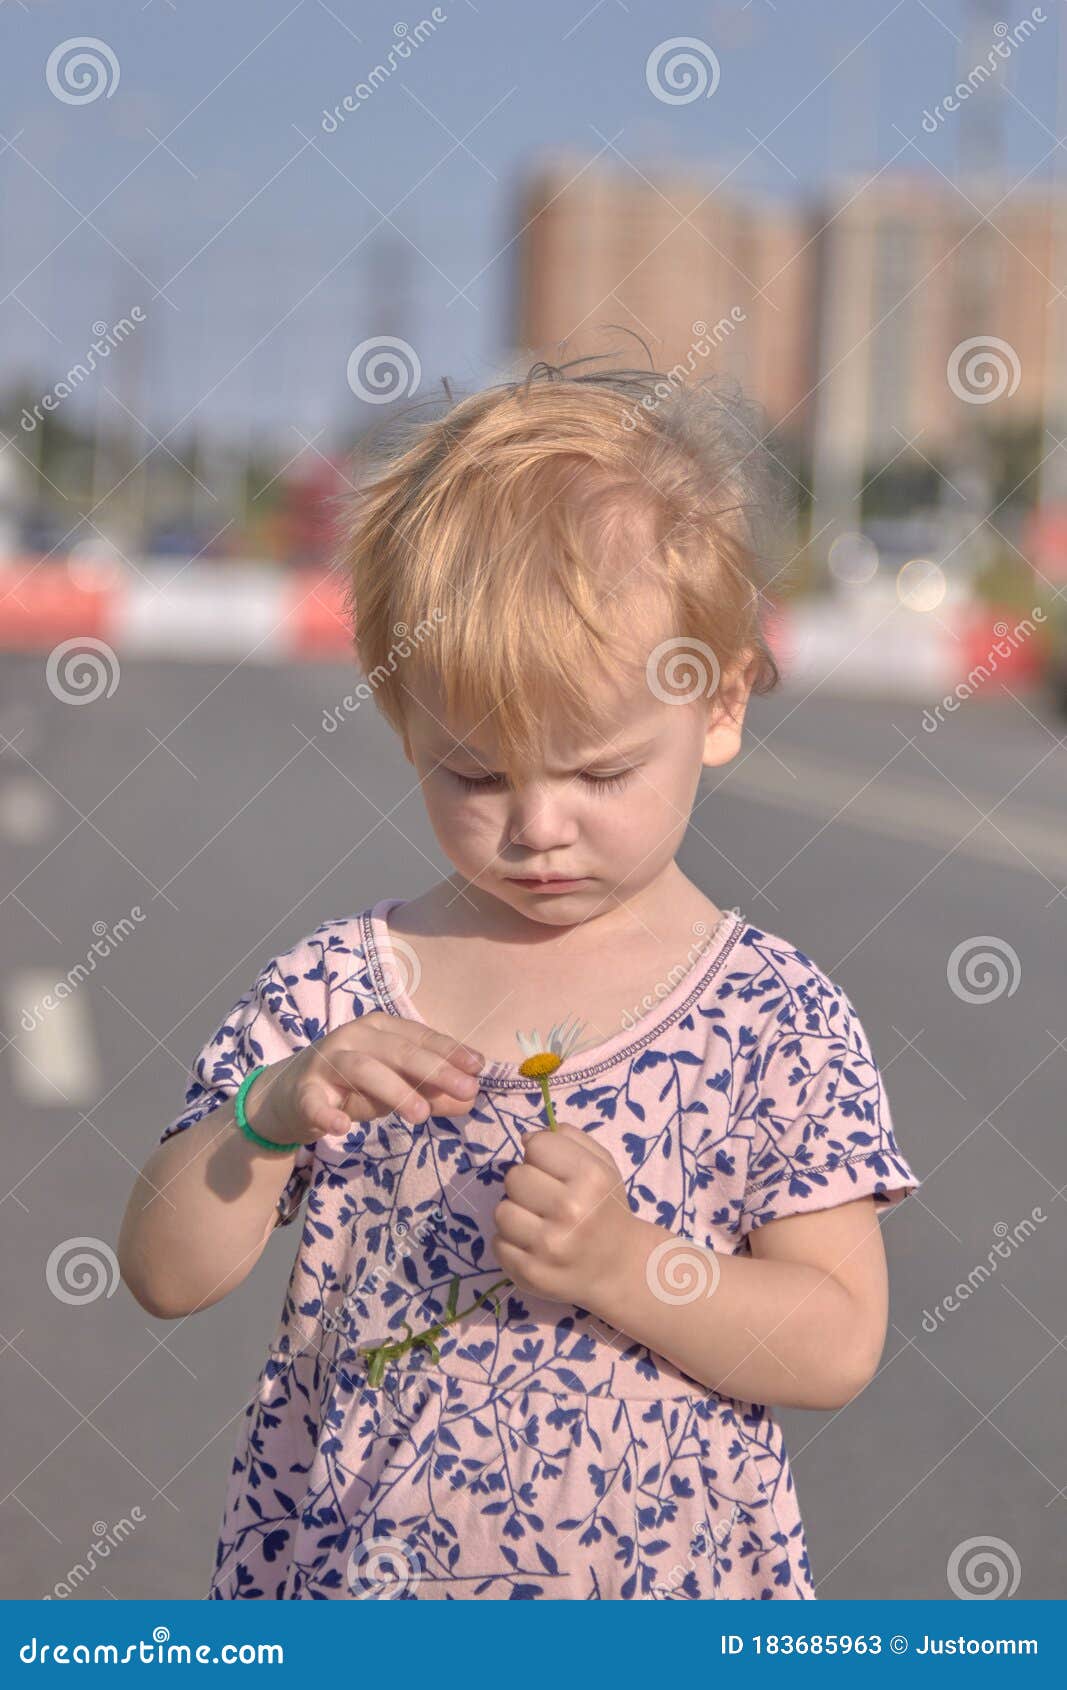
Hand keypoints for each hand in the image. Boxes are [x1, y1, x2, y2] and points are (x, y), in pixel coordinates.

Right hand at [245, 1013, 484, 1145]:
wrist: (289, 1096)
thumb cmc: (352, 1085)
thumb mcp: (395, 1087)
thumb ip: (431, 1091)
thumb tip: (470, 1098)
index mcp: (379, 1028)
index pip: (420, 1037)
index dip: (450, 1051)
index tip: (478, 1067)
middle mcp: (353, 1037)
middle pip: (397, 1050)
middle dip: (434, 1069)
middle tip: (465, 1090)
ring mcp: (326, 1062)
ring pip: (363, 1069)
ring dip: (394, 1090)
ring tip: (421, 1115)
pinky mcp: (302, 1091)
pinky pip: (314, 1102)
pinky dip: (327, 1113)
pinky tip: (343, 1127)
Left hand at [490, 1121, 635, 1308]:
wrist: (617, 1267)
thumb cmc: (604, 1208)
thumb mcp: (602, 1165)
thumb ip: (569, 1139)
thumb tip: (527, 1139)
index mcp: (591, 1178)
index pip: (536, 1146)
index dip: (542, 1155)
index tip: (554, 1171)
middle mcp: (571, 1210)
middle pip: (514, 1177)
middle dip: (527, 1185)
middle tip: (545, 1200)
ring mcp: (549, 1245)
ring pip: (501, 1211)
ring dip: (516, 1214)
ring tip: (537, 1223)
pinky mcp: (530, 1273)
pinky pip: (498, 1243)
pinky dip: (511, 1242)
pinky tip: (533, 1245)